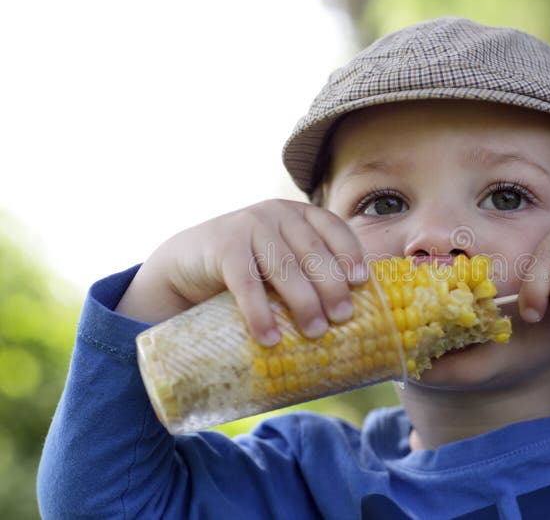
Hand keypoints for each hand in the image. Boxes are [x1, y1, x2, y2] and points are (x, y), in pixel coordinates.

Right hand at [115, 199, 368, 344]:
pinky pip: (246, 283)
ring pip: (284, 267)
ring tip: (315, 332)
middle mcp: (277, 213)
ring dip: (303, 302)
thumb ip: (310, 268)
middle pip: (312, 251)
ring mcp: (249, 225)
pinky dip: (259, 313)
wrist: (189, 260)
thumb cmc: (249, 266)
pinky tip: (269, 337)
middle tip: (343, 318)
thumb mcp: (282, 257)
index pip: (333, 227)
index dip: (350, 253)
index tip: (360, 282)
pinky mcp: (224, 246)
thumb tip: (354, 309)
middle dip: (331, 286)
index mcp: (299, 214)